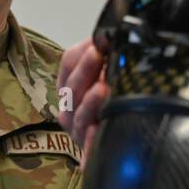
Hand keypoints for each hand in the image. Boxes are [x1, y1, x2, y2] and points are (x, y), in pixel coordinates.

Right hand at [56, 37, 107, 151]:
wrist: (120, 140)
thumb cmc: (112, 101)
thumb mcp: (108, 74)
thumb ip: (106, 56)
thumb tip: (111, 36)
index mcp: (71, 85)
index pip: (69, 64)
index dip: (82, 52)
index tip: (98, 41)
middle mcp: (70, 108)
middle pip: (72, 87)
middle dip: (85, 70)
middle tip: (98, 54)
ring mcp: (79, 131)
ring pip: (79, 115)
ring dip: (89, 102)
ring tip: (102, 89)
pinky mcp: (89, 153)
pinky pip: (87, 148)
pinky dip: (90, 140)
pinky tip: (95, 130)